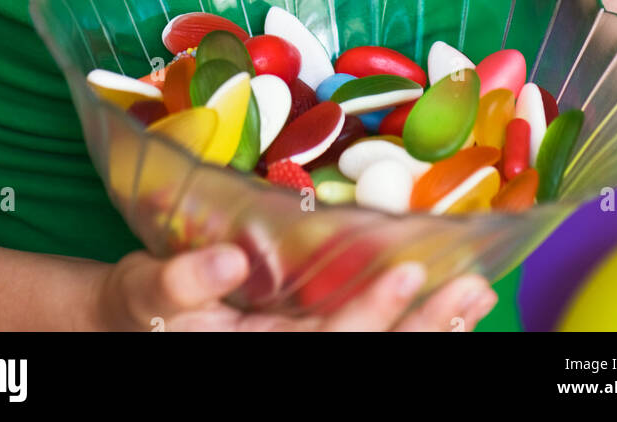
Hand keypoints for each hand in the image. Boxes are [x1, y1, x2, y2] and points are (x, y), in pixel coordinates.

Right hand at [93, 244, 496, 331]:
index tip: (406, 274)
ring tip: (477, 297)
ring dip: (433, 330)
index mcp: (256, 353)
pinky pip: (372, 346)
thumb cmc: (142, 305)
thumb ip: (183, 279)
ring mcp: (303, 354)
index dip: (368, 314)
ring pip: (381, 356)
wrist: (139, 326)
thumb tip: (228, 258)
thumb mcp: (146, 289)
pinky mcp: (313, 341)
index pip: (324, 342)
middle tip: (472, 288)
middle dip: (424, 326)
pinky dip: (414, 331)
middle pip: (368, 358)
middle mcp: (289, 359)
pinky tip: (452, 312)